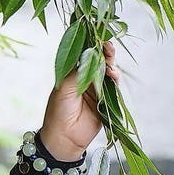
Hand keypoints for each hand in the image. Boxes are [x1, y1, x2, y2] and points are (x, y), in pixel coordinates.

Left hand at [38, 40, 120, 160]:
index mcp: (71, 74)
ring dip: (110, 66)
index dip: (91, 46)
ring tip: (110, 64)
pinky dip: (115, 80)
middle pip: (98, 62)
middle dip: (104, 53)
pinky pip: (113, 87)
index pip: (83, 55)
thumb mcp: (64, 87)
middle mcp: (84, 79)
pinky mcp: (106, 100)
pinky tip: (114, 76)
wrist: (65, 136)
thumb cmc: (58, 110)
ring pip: (107, 72)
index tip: (97, 38)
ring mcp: (96, 89)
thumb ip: (78, 72)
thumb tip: (91, 55)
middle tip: (108, 46)